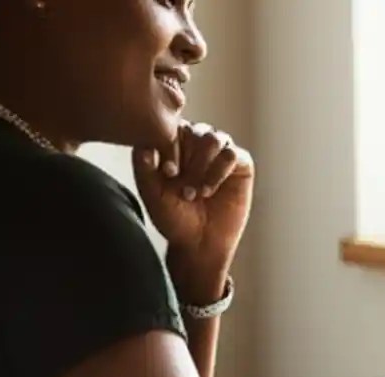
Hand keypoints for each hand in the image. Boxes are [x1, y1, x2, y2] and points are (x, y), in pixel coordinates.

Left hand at [132, 121, 253, 300]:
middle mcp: (198, 143)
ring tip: (197, 192)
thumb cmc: (173, 217)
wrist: (200, 242)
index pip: (172, 127)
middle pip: (194, 130)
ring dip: (203, 165)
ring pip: (214, 138)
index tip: (168, 173)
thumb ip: (143, 165)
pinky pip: (232, 153)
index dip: (170, 146)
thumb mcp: (151, 192)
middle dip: (188, 159)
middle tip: (184, 189)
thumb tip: (144, 142)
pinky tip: (210, 190)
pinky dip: (220, 171)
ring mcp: (220, 152)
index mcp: (174, 144)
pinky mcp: (240, 164)